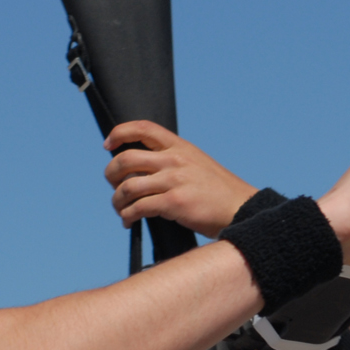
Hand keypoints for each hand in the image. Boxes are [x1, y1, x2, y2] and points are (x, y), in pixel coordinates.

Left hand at [105, 121, 259, 238]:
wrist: (241, 209)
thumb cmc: (217, 191)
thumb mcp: (196, 163)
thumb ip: (172, 160)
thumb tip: (140, 169)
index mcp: (180, 146)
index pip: (143, 128)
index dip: (119, 133)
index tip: (108, 145)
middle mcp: (175, 159)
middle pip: (126, 159)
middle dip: (111, 174)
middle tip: (114, 186)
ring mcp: (174, 181)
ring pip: (128, 187)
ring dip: (117, 201)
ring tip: (121, 209)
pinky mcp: (175, 203)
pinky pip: (138, 208)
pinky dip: (127, 216)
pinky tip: (129, 221)